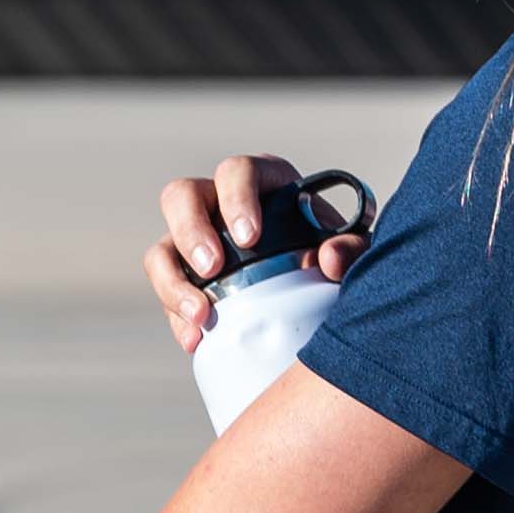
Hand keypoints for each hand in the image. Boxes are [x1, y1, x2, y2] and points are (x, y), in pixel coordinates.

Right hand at [147, 152, 360, 352]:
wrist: (319, 288)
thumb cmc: (334, 253)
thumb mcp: (352, 246)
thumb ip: (353, 246)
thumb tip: (329, 259)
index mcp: (260, 183)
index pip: (236, 172)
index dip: (236, 199)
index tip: (250, 239)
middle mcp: (217, 204)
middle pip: (181, 196)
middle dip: (190, 232)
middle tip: (211, 269)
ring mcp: (195, 241)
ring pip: (161, 247)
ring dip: (171, 282)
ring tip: (199, 315)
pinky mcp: (183, 277)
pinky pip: (166, 291)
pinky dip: (176, 316)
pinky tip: (195, 340)